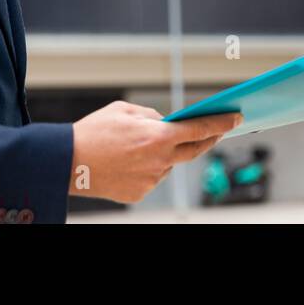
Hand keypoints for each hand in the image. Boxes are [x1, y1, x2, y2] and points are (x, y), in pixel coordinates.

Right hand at [68, 101, 242, 202]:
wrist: (68, 162)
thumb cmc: (94, 131)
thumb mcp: (125, 110)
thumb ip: (151, 116)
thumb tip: (165, 123)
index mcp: (158, 136)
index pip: (200, 129)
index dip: (221, 123)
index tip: (236, 118)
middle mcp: (160, 160)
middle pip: (195, 150)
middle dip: (209, 139)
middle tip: (218, 131)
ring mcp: (151, 180)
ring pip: (169, 164)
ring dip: (166, 154)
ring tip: (142, 145)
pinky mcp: (139, 193)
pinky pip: (152, 177)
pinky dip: (147, 167)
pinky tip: (128, 161)